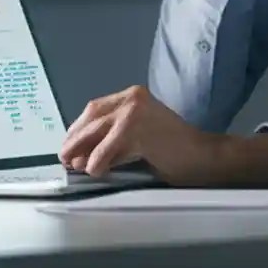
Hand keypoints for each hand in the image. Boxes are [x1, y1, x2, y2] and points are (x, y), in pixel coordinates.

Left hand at [58, 86, 267, 186]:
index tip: (69, 145)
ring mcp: (136, 110)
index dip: (78, 129)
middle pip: (92, 118)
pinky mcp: (138, 128)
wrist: (203, 156)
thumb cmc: (173, 150)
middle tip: (65, 158)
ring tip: (75, 166)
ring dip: (82, 150)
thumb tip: (79, 156)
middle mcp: (132, 97)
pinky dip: (98, 160)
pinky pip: (109, 146)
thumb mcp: (137, 139)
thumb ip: (111, 142)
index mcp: (133, 96)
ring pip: (97, 131)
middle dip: (75, 139)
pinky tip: (94, 171)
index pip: (95, 110)